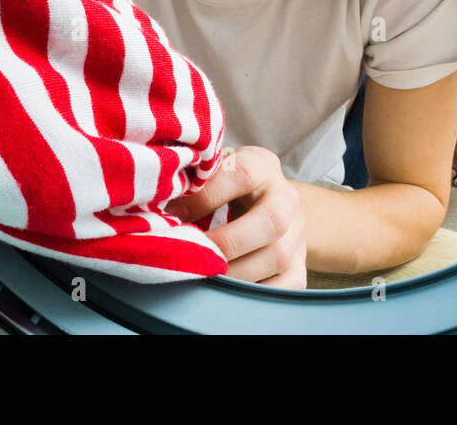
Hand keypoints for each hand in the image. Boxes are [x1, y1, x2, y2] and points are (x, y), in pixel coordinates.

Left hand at [169, 146, 306, 287]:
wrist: (270, 201)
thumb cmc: (230, 185)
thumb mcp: (215, 171)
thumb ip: (194, 181)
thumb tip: (156, 207)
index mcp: (263, 165)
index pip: (244, 174)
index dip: (208, 195)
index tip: (176, 213)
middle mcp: (287, 197)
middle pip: (273, 220)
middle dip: (227, 242)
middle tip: (193, 253)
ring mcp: (298, 232)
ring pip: (278, 256)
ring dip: (236, 272)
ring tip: (204, 273)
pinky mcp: (300, 262)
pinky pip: (289, 283)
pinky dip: (257, 291)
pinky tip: (228, 289)